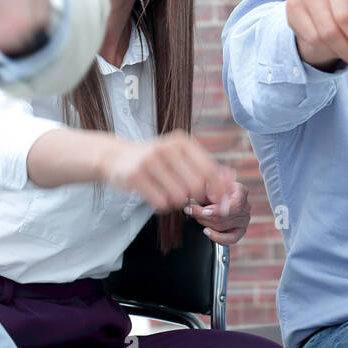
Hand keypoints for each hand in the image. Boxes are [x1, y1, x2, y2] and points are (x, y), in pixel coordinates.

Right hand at [102, 132, 235, 213]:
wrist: (116, 157)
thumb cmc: (154, 160)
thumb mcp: (179, 156)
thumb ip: (203, 166)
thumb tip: (231, 179)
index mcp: (182, 142)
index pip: (210, 170)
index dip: (219, 191)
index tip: (223, 205)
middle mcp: (168, 147)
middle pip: (196, 186)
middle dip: (195, 198)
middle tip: (185, 198)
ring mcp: (150, 160)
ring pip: (179, 197)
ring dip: (176, 203)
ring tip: (167, 194)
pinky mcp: (136, 175)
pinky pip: (161, 203)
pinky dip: (162, 206)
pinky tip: (155, 197)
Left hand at [185, 181, 250, 245]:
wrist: (213, 195)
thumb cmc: (212, 188)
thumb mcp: (209, 182)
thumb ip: (211, 187)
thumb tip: (210, 193)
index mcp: (241, 191)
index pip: (235, 204)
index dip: (219, 210)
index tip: (204, 211)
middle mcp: (245, 206)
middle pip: (225, 216)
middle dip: (204, 215)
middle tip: (190, 210)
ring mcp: (244, 220)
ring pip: (223, 226)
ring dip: (205, 222)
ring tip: (195, 216)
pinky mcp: (240, 231)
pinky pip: (230, 239)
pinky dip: (217, 237)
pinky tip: (206, 231)